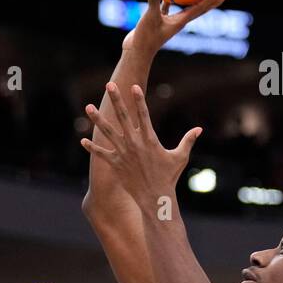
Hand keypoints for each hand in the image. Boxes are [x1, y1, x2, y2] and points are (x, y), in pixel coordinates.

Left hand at [81, 84, 200, 208]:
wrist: (155, 197)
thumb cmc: (169, 177)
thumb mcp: (180, 157)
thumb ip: (188, 140)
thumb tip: (200, 128)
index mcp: (150, 139)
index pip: (143, 114)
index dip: (139, 100)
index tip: (133, 87)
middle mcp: (134, 143)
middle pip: (123, 116)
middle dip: (116, 100)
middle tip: (109, 85)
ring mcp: (123, 153)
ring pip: (108, 132)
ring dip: (97, 119)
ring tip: (88, 107)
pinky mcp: (116, 164)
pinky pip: (101, 154)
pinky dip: (92, 148)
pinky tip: (82, 140)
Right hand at [123, 0, 229, 54]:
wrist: (136, 52)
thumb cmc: (146, 38)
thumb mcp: (150, 17)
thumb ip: (154, 0)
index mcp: (181, 21)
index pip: (201, 8)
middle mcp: (178, 21)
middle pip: (200, 9)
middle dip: (213, 1)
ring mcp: (169, 21)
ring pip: (186, 7)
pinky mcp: (159, 21)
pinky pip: (167, 6)